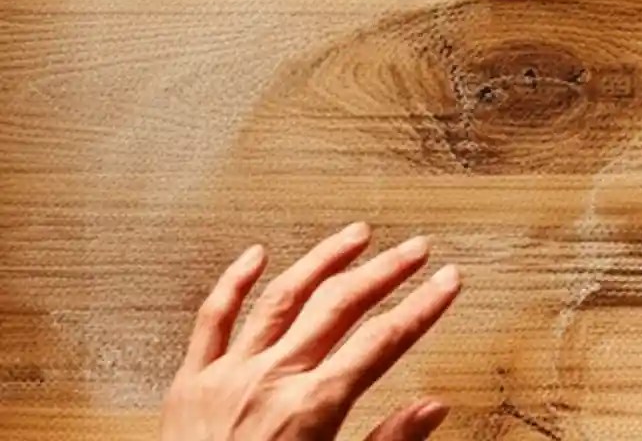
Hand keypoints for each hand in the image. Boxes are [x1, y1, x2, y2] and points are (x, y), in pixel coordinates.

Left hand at [162, 223, 461, 440]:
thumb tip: (432, 408)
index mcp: (313, 409)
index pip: (384, 341)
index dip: (422, 306)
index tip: (447, 281)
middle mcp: (272, 380)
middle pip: (340, 306)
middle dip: (385, 272)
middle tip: (416, 248)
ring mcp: (229, 375)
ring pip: (284, 296)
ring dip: (324, 259)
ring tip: (355, 235)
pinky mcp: (191, 381)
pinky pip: (212, 318)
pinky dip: (234, 281)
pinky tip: (256, 254)